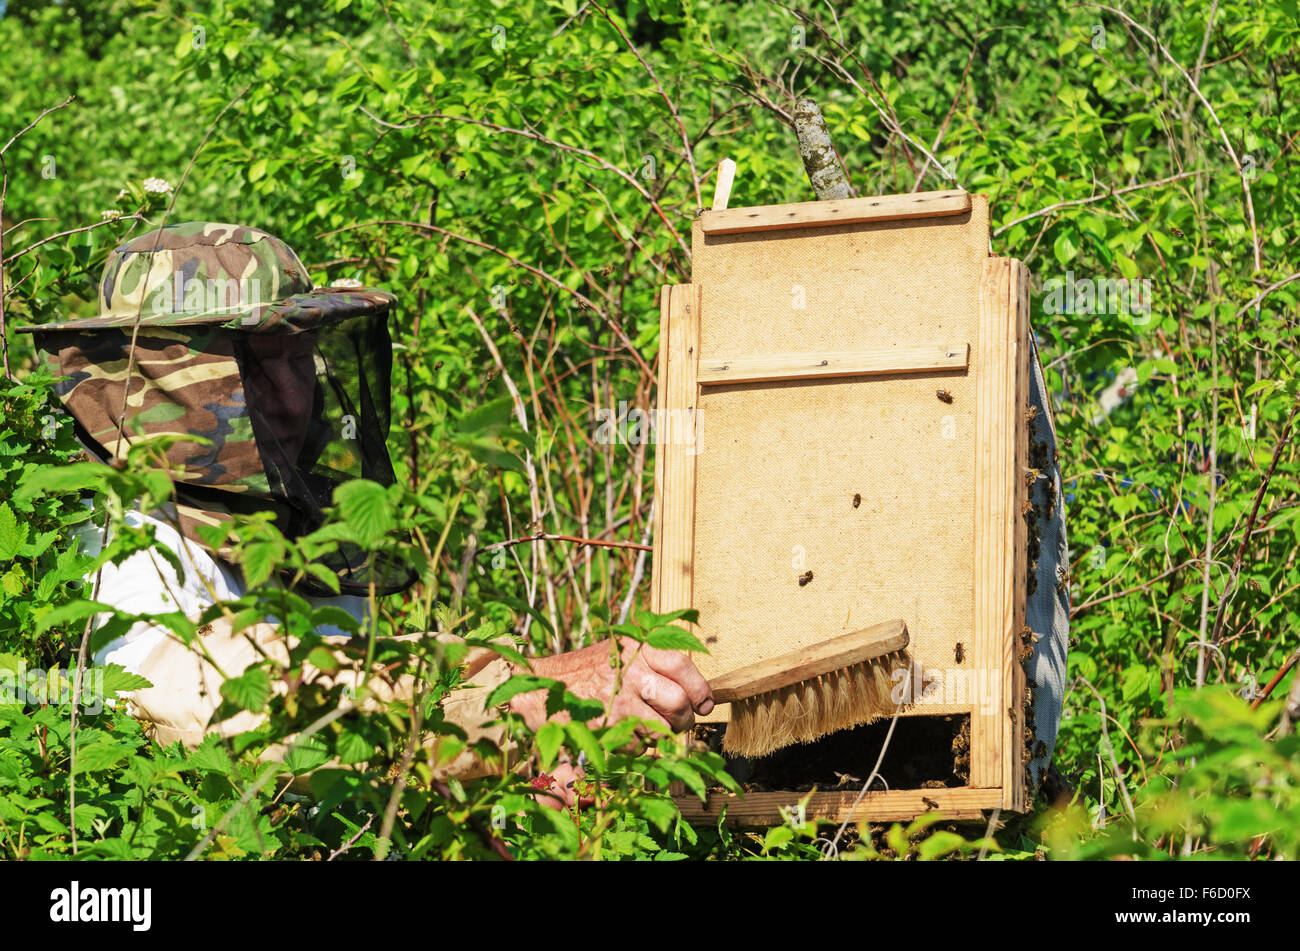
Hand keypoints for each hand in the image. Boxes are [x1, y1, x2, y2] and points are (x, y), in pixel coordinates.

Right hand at [507, 637, 713, 735]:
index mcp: (636, 648)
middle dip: (683, 720)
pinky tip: (619, 733)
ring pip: (660, 729)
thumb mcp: (620, 653)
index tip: (705, 704)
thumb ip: (655, 666)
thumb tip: (699, 696)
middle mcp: (629, 671)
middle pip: (679, 703)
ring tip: (641, 726)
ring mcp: (617, 699)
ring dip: (657, 736)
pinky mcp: (605, 726)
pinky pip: (637, 747)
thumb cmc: (587, 672)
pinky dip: (634, 748)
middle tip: (677, 723)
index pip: (681, 665)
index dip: (700, 689)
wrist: (537, 685)